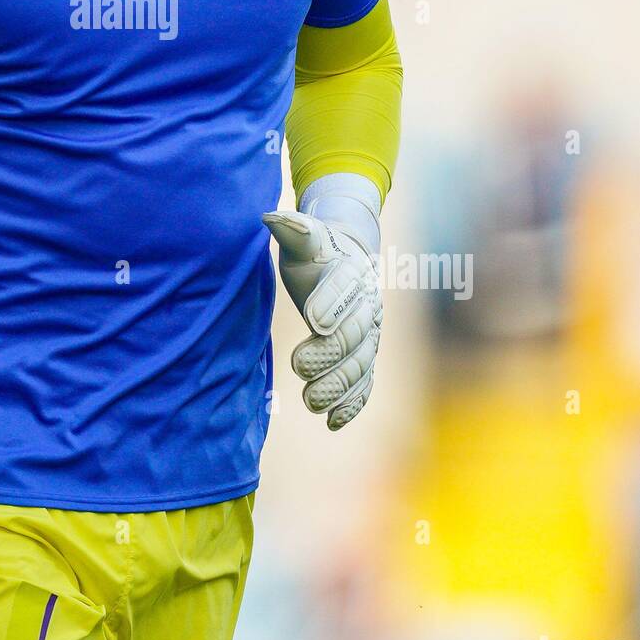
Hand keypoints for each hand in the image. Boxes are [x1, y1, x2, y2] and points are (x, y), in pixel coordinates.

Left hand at [262, 210, 381, 429]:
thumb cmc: (317, 250)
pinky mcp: (363, 358)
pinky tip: (333, 422)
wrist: (346, 260)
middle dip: (329, 354)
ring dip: (338, 386)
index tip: (313, 321)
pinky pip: (363, 383)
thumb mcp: (305, 237)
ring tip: (311, 401)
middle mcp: (367, 307)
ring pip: (359, 365)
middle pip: (353, 336)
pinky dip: (352, 403)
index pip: (345, 291)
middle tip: (299, 367)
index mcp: (352, 274)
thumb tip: (270, 216)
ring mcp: (368, 336)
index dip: (331, 305)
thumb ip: (293, 229)